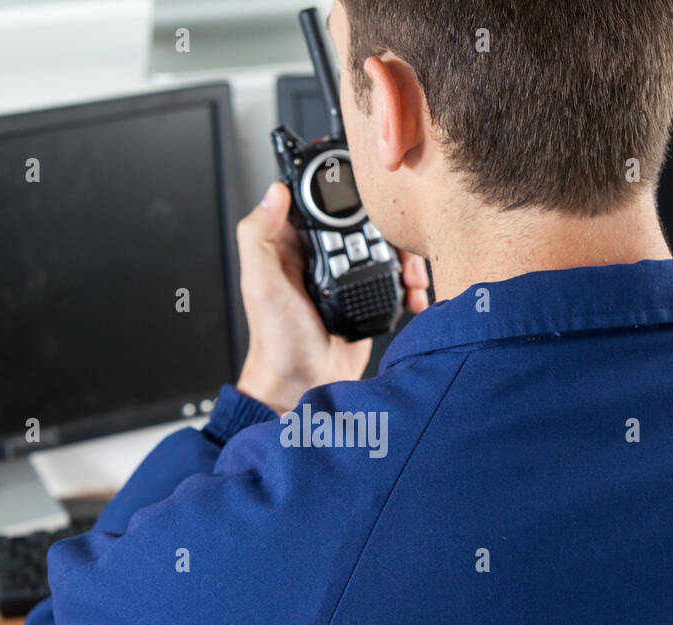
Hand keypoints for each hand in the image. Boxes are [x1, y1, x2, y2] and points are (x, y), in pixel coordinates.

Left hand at [234, 181, 430, 413]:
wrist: (303, 385)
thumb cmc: (275, 341)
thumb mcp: (260, 284)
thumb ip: (259, 237)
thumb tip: (274, 192)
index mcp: (293, 243)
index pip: (324, 203)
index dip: (350, 195)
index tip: (377, 195)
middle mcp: (322, 254)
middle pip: (366, 222)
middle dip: (392, 231)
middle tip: (403, 246)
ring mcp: (348, 274)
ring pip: (387, 248)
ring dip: (407, 259)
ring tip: (412, 276)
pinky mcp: (369, 296)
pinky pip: (396, 279)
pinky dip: (410, 285)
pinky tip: (412, 295)